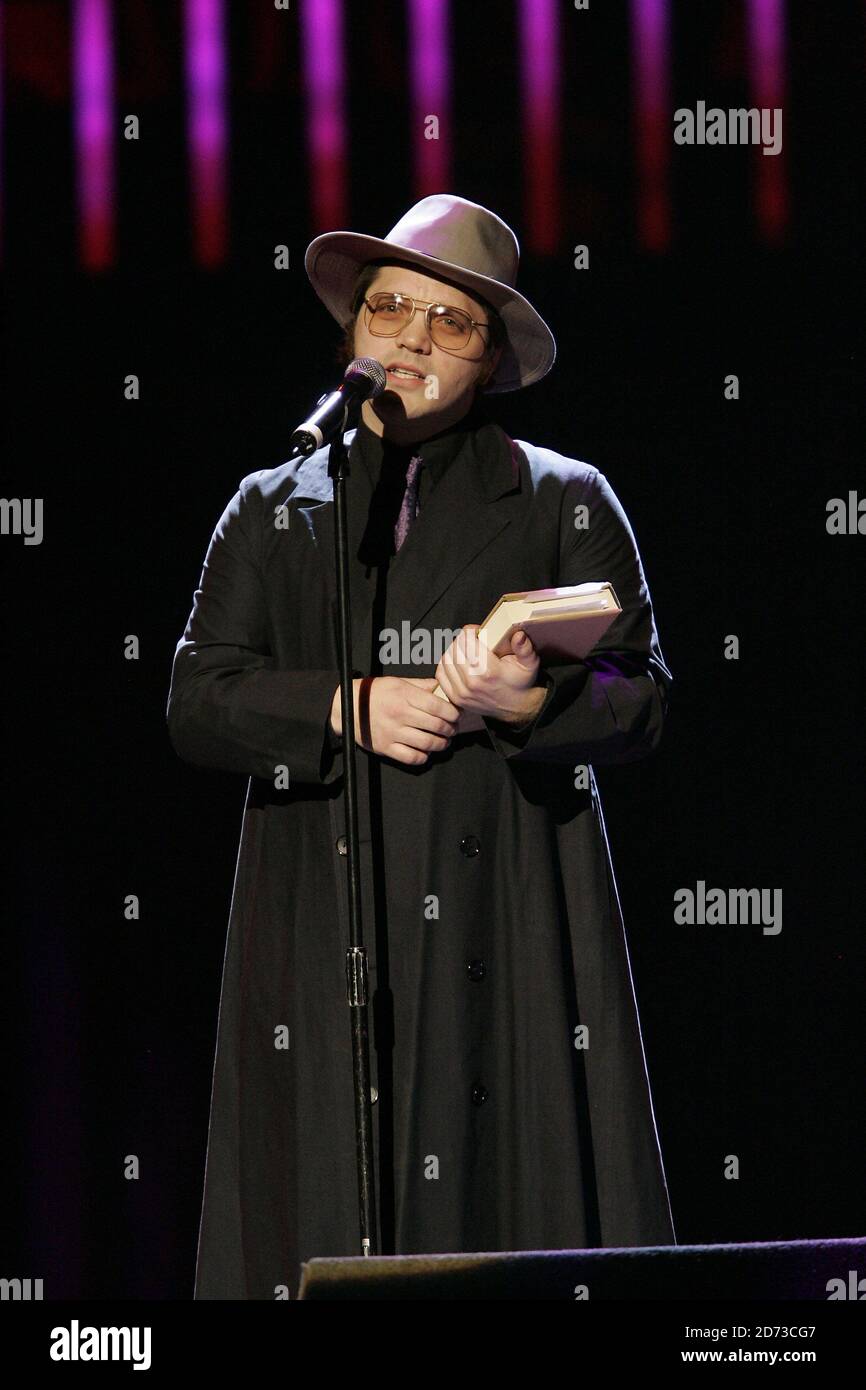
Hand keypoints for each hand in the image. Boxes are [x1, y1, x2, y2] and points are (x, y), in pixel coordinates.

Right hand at [329, 676, 460, 765]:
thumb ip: (421, 685)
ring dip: (442, 744)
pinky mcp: (386, 748)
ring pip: (428, 744)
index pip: (439, 707)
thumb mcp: (397, 681)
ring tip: (444, 741)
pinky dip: (424, 756)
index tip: (456, 714)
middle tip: (453, 728)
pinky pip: (412, 758)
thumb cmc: (374, 692)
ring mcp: (393, 733)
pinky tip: (426, 751)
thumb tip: (441, 687)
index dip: (453, 713)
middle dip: (451, 729)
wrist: (346, 706)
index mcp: (405, 696)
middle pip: (437, 726)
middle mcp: (400, 715)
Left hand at [435, 626, 543, 724]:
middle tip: (472, 639)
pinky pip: (441, 674)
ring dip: (454, 650)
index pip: (467, 641)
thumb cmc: (520, 683)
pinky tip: (457, 661)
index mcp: (488, 672)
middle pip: (455, 648)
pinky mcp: (455, 698)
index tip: (477, 631)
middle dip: (462, 639)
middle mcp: (472, 682)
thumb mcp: (529, 664)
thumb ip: (525, 648)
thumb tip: (518, 635)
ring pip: (446, 659)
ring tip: (466, 650)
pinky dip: (446, 664)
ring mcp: (461, 692)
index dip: (470, 631)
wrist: (516, 708)